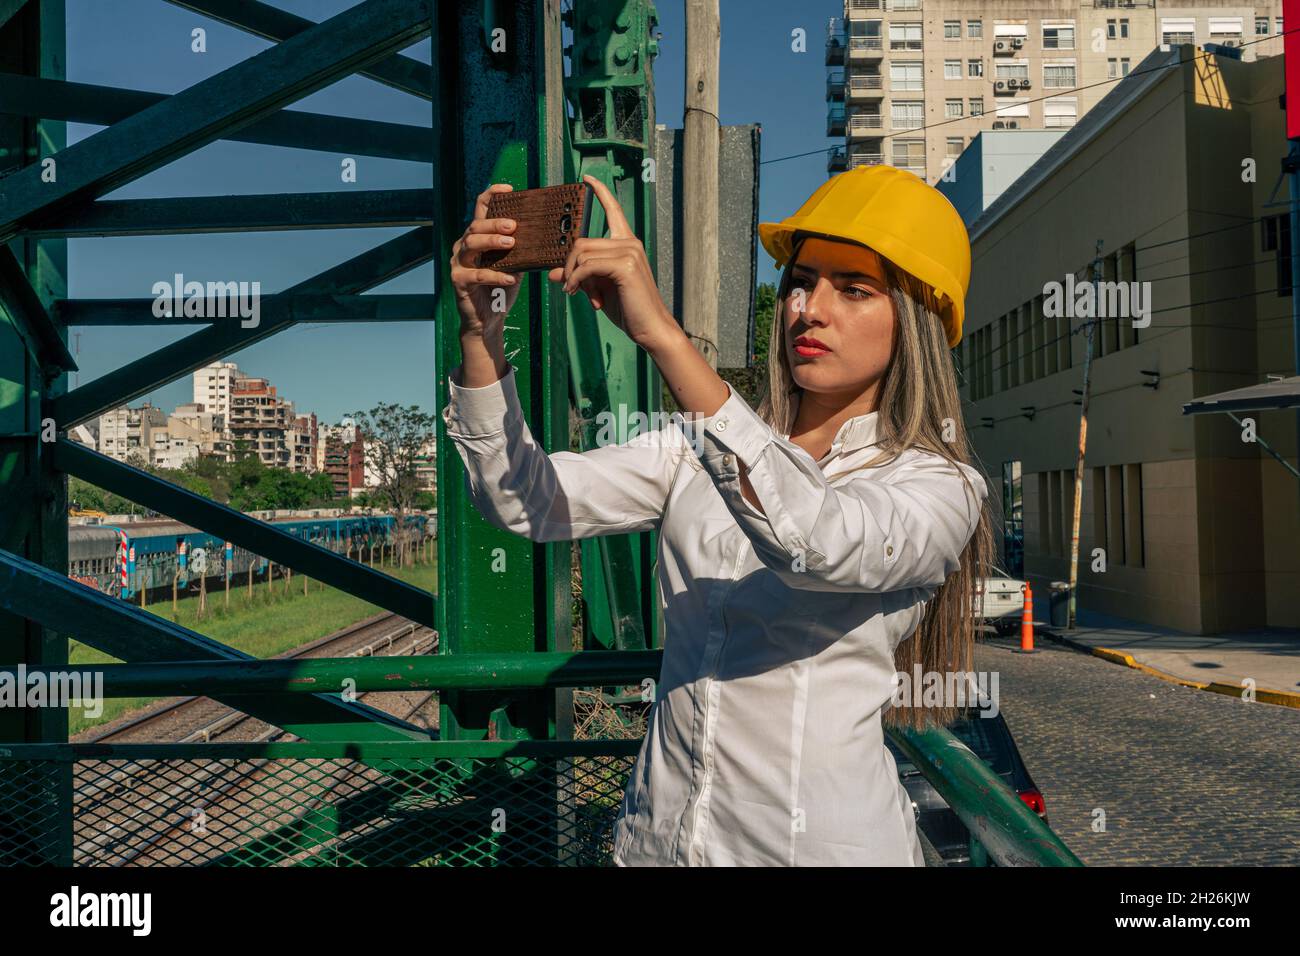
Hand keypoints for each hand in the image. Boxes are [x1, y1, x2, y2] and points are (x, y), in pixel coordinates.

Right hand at [450, 183, 520, 337]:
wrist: (487, 319)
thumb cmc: (500, 289)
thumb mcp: (513, 265)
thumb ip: (521, 250)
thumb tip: (545, 234)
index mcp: (476, 238)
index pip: (480, 209)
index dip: (491, 194)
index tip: (508, 188)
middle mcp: (463, 246)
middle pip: (476, 226)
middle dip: (495, 223)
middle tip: (514, 225)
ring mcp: (458, 263)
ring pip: (471, 244)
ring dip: (492, 242)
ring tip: (511, 244)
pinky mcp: (458, 281)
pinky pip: (477, 274)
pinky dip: (495, 275)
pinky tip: (511, 278)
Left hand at [549, 175, 677, 351]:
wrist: (650, 328)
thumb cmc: (628, 309)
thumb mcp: (598, 289)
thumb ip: (579, 276)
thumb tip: (553, 273)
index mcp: (626, 243)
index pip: (613, 210)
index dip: (600, 193)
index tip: (587, 178)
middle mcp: (629, 243)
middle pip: (581, 241)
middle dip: (569, 267)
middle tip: (570, 289)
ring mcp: (629, 252)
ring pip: (582, 253)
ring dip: (573, 276)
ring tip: (577, 295)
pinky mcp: (625, 265)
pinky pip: (587, 266)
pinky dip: (576, 280)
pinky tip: (576, 294)